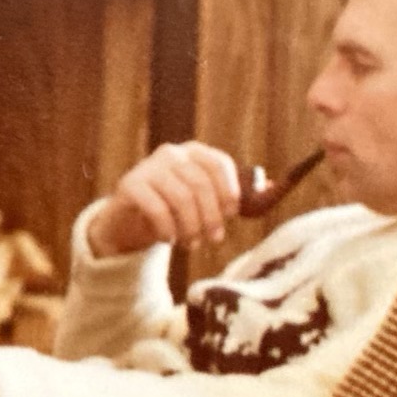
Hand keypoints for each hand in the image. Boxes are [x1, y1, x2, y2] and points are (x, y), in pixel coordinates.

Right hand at [88, 141, 241, 256]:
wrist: (127, 219)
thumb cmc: (173, 209)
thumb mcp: (202, 201)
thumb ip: (231, 195)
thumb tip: (270, 187)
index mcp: (194, 152)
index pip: (218, 164)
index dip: (229, 191)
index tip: (230, 216)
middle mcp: (171, 154)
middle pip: (201, 184)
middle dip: (211, 217)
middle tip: (214, 240)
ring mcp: (148, 167)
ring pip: (180, 198)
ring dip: (191, 227)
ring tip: (192, 244)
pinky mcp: (130, 185)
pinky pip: (156, 208)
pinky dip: (168, 229)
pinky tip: (169, 239)